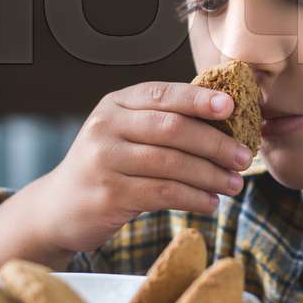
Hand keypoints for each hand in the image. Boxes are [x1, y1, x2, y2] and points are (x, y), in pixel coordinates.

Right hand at [0, 81, 251, 270]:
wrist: (57, 208)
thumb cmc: (107, 168)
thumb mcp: (125, 135)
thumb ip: (162, 123)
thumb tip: (226, 121)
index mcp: (116, 105)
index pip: (163, 94)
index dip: (199, 99)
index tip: (231, 106)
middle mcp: (106, 127)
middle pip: (172, 129)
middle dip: (215, 143)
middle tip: (244, 158)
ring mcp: (104, 160)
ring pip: (171, 163)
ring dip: (210, 175)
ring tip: (234, 185)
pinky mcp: (108, 194)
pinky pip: (162, 193)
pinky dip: (193, 198)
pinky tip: (210, 203)